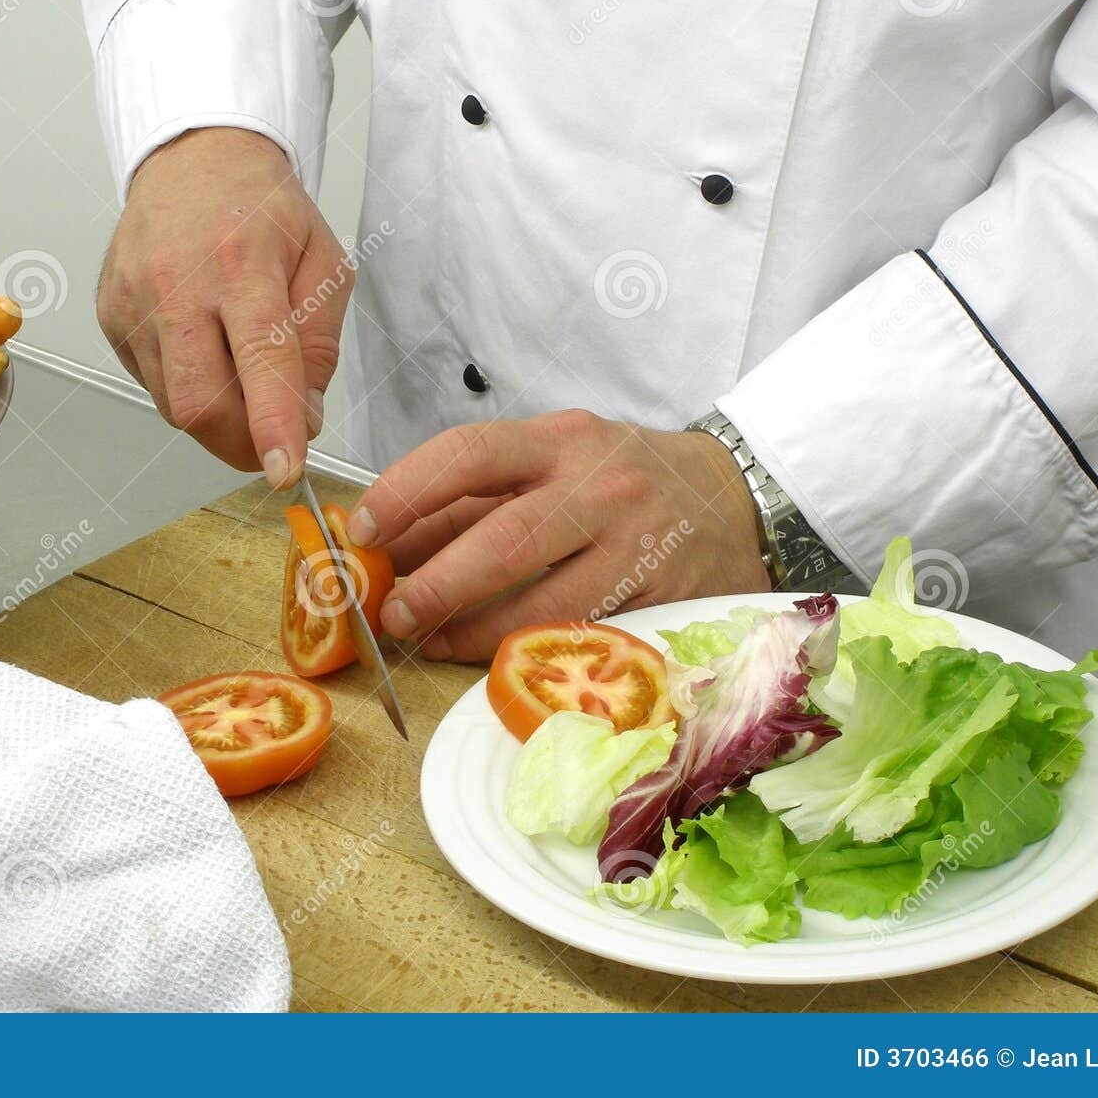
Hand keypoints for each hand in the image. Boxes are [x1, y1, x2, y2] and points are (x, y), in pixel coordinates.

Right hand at [97, 127, 349, 485]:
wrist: (194, 157)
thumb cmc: (263, 209)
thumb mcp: (324, 262)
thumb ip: (320, 344)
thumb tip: (304, 416)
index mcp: (241, 265)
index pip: (259, 358)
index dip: (272, 424)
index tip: (285, 469)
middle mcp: (177, 284)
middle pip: (199, 402)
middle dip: (242, 444)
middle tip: (271, 440)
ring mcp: (133, 302)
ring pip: (173, 404)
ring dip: (217, 415)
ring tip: (240, 371)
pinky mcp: (109, 317)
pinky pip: (150, 383)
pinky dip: (187, 387)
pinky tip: (203, 348)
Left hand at [344, 410, 771, 661]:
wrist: (735, 499)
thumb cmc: (621, 477)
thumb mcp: (553, 460)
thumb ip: (474, 499)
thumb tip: (389, 544)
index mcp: (560, 439)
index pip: (470, 454)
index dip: (406, 492)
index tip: (361, 529)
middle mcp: (599, 487)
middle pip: (505, 539)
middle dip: (437, 582)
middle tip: (391, 610)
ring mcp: (633, 547)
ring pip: (545, 602)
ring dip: (473, 632)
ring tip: (428, 640)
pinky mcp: (660, 602)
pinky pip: (583, 635)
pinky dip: (528, 650)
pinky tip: (492, 658)